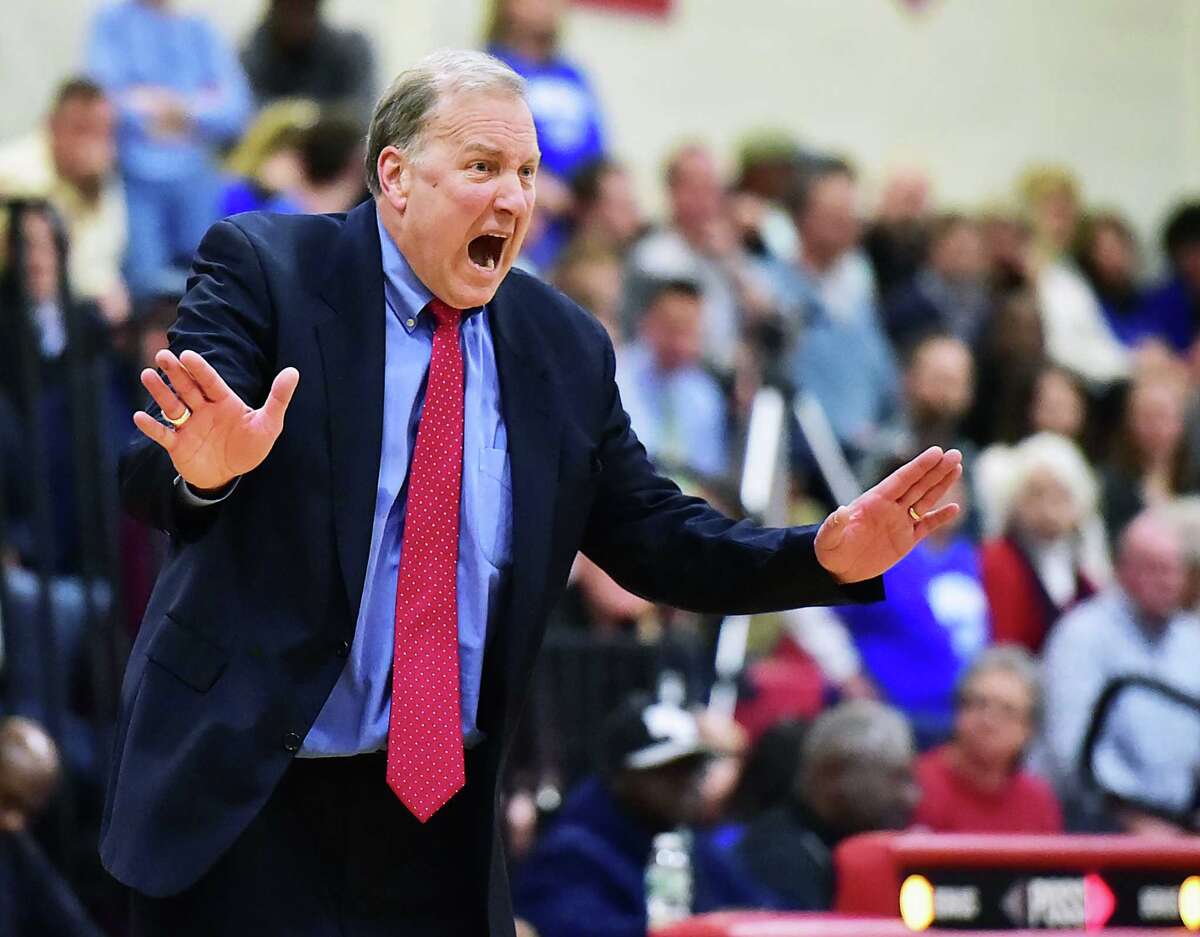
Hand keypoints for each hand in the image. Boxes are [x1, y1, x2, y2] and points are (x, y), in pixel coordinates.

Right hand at [133, 349, 298, 491]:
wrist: (231, 474)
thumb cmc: (250, 446)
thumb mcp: (269, 424)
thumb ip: (278, 399)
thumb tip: (293, 371)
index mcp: (224, 401)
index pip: (210, 381)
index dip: (199, 369)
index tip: (188, 355)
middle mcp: (203, 410)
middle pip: (188, 387)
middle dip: (176, 372)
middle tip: (162, 355)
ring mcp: (188, 427)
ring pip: (172, 406)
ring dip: (160, 392)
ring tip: (147, 375)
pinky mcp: (177, 445)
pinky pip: (163, 434)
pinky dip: (151, 427)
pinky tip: (139, 417)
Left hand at [814, 446, 962, 582]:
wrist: (838, 570)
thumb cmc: (829, 550)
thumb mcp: (828, 539)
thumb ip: (834, 525)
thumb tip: (840, 512)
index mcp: (873, 501)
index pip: (901, 480)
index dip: (919, 466)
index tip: (936, 452)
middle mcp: (890, 508)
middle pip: (918, 485)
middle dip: (936, 470)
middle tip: (955, 454)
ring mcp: (899, 523)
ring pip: (925, 500)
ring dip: (941, 485)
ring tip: (957, 468)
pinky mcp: (906, 541)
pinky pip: (927, 526)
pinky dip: (940, 518)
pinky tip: (954, 508)